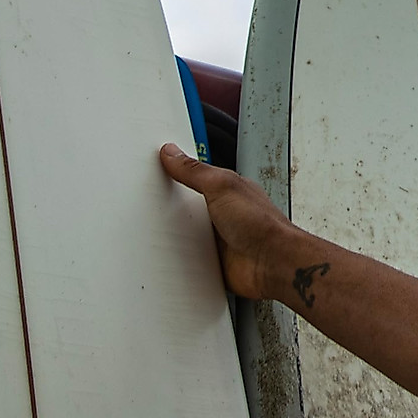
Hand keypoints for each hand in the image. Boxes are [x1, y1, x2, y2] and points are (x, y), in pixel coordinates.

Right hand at [159, 142, 292, 300]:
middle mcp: (221, 212)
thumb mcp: (222, 186)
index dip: (175, 171)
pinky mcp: (211, 262)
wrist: (272, 264)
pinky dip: (176, 259)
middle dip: (167, 206)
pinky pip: (186, 259)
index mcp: (225, 190)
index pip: (194, 175)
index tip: (153, 167)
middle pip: (185, 206)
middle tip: (145, 202)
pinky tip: (167, 258)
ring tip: (152, 232)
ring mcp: (216, 238)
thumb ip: (196, 171)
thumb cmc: (262, 224)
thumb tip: (173, 153)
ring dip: (172, 235)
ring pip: (184, 233)